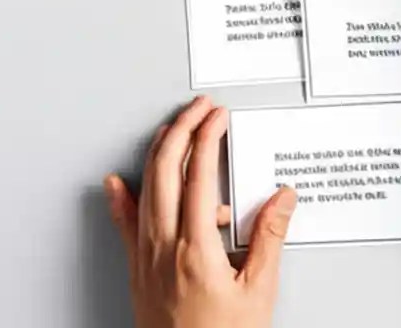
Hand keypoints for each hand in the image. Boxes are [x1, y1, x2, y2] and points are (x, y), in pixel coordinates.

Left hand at [103, 97, 297, 327]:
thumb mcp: (259, 290)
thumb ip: (270, 238)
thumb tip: (282, 198)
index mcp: (195, 249)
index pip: (199, 175)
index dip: (207, 137)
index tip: (217, 117)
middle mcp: (164, 248)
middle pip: (166, 171)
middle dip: (182, 130)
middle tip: (199, 109)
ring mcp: (146, 258)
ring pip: (146, 190)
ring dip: (159, 154)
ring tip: (174, 130)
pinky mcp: (138, 271)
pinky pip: (126, 225)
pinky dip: (122, 198)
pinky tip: (118, 182)